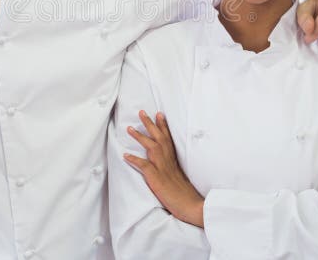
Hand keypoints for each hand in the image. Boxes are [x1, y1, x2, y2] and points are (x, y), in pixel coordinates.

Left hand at [124, 110, 204, 226]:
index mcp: (174, 159)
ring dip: (140, 136)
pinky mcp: (157, 178)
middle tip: (141, 112)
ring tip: (129, 128)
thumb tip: (167, 165)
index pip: (168, 138)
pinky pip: (144, 166)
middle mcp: (169, 160)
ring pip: (151, 147)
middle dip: (150, 124)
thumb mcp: (179, 176)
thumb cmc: (185, 193)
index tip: (159, 114)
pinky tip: (126, 155)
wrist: (191, 205)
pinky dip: (135, 160)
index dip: (163, 126)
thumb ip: (172, 168)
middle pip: (159, 137)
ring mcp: (162, 168)